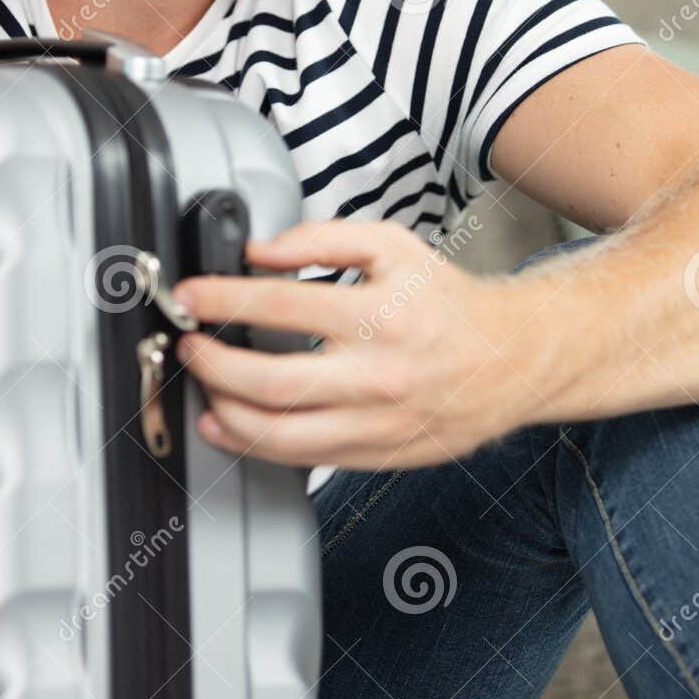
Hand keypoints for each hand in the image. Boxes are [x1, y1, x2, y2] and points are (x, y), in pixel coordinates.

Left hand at [172, 220, 539, 470]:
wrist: (510, 361)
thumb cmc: (447, 303)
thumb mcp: (393, 246)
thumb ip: (320, 239)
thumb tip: (260, 252)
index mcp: (380, 315)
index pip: (279, 306)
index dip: (222, 299)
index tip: (192, 295)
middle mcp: (377, 375)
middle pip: (269, 381)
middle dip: (212, 363)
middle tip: (189, 344)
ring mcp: (376, 423)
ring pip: (279, 434)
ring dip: (224, 410)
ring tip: (203, 385)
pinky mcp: (375, 455)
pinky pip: (302, 459)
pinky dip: (254, 444)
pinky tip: (230, 423)